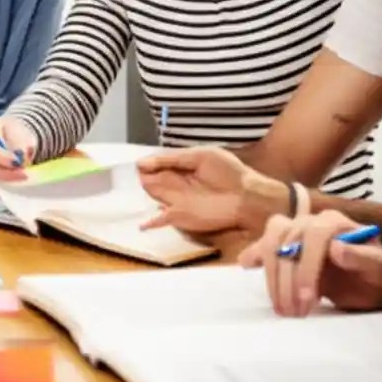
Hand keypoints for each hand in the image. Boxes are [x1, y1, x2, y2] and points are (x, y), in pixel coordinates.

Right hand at [137, 146, 285, 233]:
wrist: (247, 196)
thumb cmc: (227, 173)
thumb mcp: (199, 156)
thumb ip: (171, 159)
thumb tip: (141, 163)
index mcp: (182, 167)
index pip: (157, 164)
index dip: (146, 164)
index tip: (136, 164)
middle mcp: (176, 184)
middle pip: (152, 179)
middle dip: (143, 177)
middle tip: (134, 176)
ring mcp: (176, 201)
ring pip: (154, 195)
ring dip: (145, 191)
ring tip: (136, 186)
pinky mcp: (180, 216)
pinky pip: (160, 220)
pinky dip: (149, 223)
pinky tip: (141, 225)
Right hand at [238, 210, 381, 316]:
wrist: (368, 280)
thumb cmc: (374, 275)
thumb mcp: (377, 270)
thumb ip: (363, 257)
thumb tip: (337, 248)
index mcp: (334, 222)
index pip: (314, 235)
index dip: (308, 267)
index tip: (308, 299)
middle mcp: (309, 221)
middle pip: (286, 241)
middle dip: (287, 280)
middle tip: (294, 313)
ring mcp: (292, 231)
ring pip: (271, 243)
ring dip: (272, 279)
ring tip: (283, 308)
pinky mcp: (281, 246)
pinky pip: (262, 246)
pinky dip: (253, 256)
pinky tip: (248, 267)